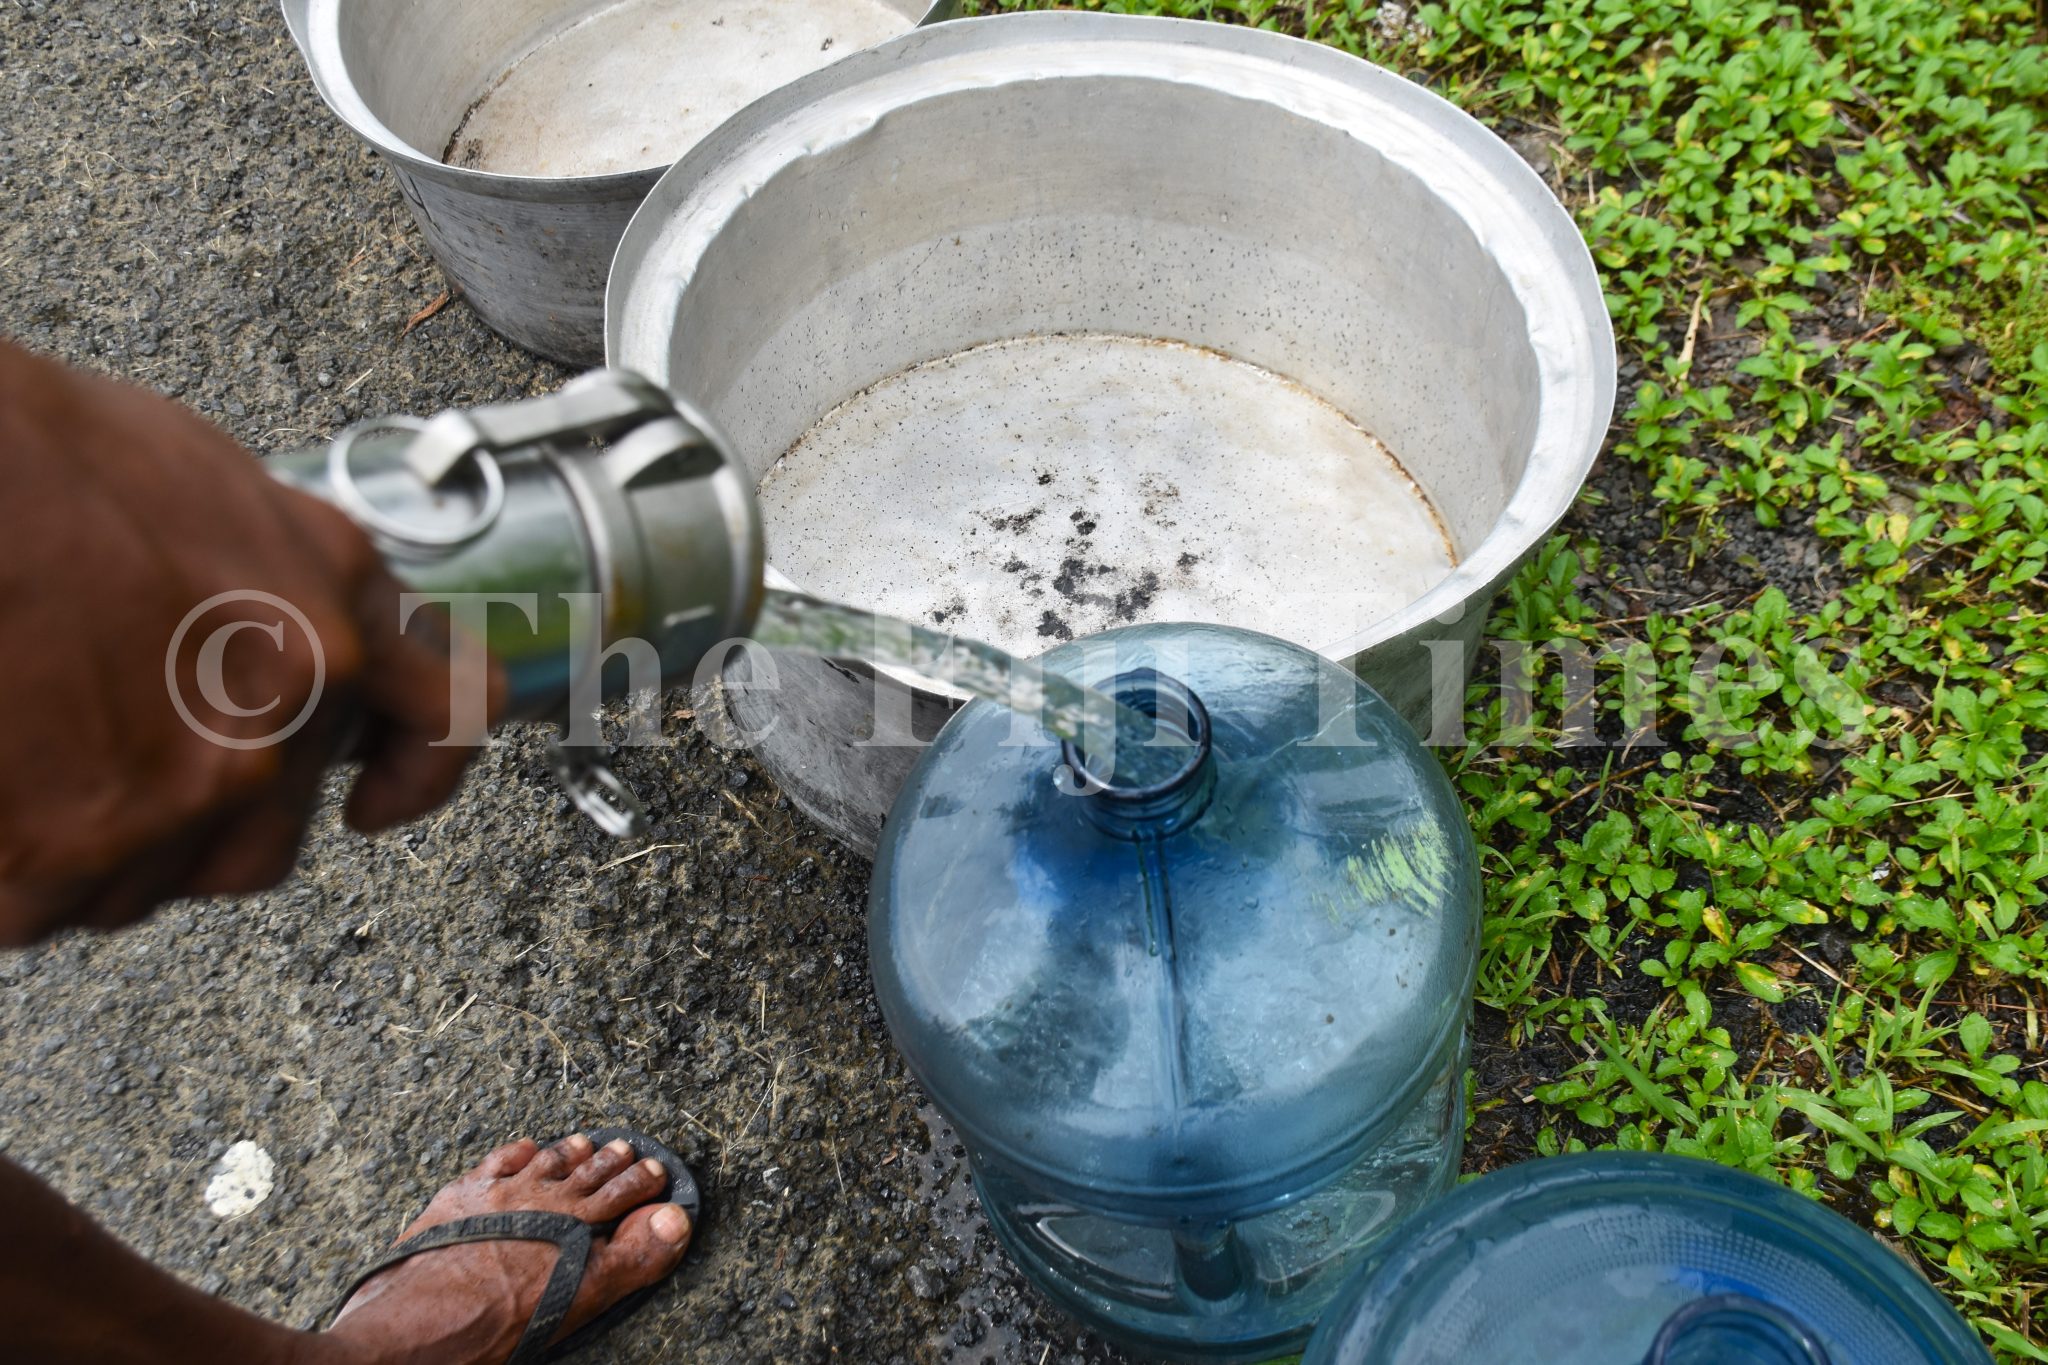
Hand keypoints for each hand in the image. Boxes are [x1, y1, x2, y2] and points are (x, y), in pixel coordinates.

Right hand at [0, 338, 503, 945]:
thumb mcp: (217, 489)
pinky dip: (15, 865)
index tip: (378, 799)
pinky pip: (46, 904)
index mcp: (330, 619)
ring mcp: (175, 800)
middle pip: (268, 834)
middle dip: (199, 810)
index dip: (416, 773)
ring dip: (100, 839)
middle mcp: (277, 723)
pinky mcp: (58, 860)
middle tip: (112, 746)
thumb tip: (296, 634)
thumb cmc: (48, 466)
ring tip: (27, 742)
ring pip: (153, 878)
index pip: (444, 718)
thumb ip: (283, 582)